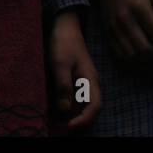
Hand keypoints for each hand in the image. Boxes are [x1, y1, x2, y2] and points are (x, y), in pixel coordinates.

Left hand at [48, 11, 100, 131]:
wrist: (64, 25)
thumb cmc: (63, 43)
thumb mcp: (60, 64)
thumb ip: (63, 86)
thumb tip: (64, 109)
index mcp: (90, 80)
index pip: (94, 107)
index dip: (84, 120)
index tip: (69, 126)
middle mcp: (91, 83)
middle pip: (90, 108)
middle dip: (79, 120)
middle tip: (62, 127)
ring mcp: (85, 81)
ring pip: (83, 104)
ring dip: (73, 114)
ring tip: (58, 121)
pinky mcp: (77, 79)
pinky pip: (77, 97)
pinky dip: (69, 105)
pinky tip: (58, 108)